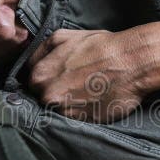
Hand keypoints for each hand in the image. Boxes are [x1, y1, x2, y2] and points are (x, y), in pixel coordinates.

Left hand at [26, 20, 159, 123]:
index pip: (31, 82)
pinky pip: (74, 118)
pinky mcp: (82, 122)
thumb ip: (40, 51)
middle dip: (54, 90)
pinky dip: (81, 110)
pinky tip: (92, 98)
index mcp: (39, 75)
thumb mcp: (62, 36)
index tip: (56, 75)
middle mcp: (47, 96)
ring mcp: (64, 111)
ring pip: (57, 109)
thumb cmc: (99, 46)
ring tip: (84, 89)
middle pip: (42, 97)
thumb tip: (28, 63)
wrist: (131, 62)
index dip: (44, 78)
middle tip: (72, 81)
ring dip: (67, 102)